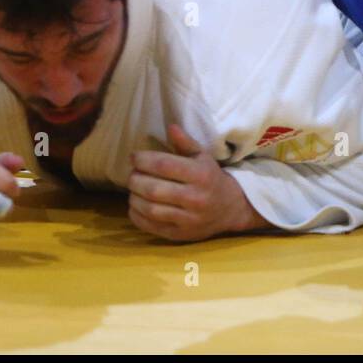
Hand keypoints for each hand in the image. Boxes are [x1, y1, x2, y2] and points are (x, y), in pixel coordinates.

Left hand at [128, 124, 269, 240]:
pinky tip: (135, 206)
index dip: (144, 160)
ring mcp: (188, 219)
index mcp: (201, 175)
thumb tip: (170, 127)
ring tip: (133, 189)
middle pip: (154, 189)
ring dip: (134, 197)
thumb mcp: (203, 157)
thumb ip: (185, 142)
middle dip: (136, 179)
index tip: (134, 157)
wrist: (230, 208)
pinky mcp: (180, 234)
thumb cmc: (211, 177)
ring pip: (151, 209)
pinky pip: (151, 226)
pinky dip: (137, 216)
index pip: (164, 165)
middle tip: (132, 174)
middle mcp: (195, 198)